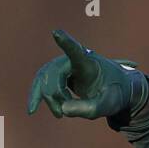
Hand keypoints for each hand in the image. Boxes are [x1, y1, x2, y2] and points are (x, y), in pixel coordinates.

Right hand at [26, 29, 146, 120]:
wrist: (116, 89)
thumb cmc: (114, 94)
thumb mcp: (107, 106)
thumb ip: (89, 109)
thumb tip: (63, 110)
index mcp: (89, 63)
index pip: (76, 52)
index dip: (66, 43)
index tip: (57, 32)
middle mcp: (73, 59)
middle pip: (53, 74)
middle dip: (54, 96)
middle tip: (61, 115)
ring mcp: (64, 64)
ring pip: (44, 78)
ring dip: (49, 98)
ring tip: (59, 115)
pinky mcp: (58, 72)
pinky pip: (42, 81)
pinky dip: (38, 95)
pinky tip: (32, 110)